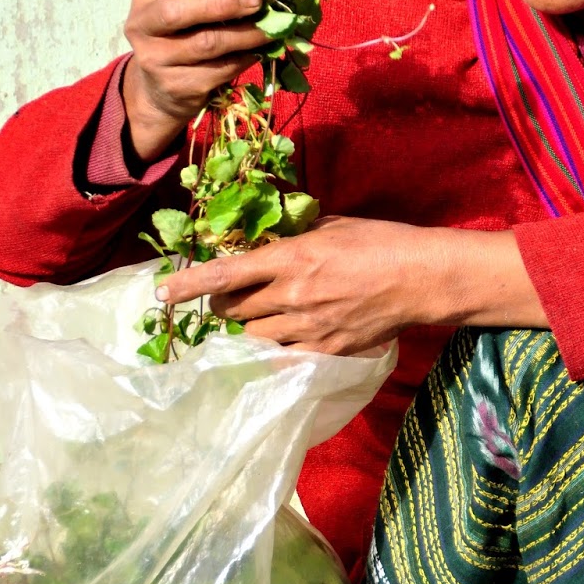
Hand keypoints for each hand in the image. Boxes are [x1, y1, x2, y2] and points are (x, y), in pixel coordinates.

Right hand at [123, 0, 266, 161]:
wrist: (161, 91)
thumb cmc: (181, 34)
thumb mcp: (183, 3)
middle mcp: (142, 23)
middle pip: (177, 9)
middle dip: (223, 1)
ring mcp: (155, 58)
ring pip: (206, 43)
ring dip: (245, 33)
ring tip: (271, 27)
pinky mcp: (176, 86)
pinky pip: (218, 70)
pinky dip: (244, 58)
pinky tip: (259, 51)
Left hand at [154, 217, 547, 354]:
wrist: (422, 279)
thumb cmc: (382, 242)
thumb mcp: (333, 226)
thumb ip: (295, 234)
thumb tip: (268, 237)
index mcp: (291, 257)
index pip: (225, 274)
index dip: (187, 285)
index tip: (161, 294)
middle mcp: (292, 295)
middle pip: (231, 311)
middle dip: (221, 306)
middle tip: (227, 300)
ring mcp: (308, 328)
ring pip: (253, 337)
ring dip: (246, 328)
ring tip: (258, 318)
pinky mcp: (325, 350)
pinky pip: (283, 357)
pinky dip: (275, 348)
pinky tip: (283, 339)